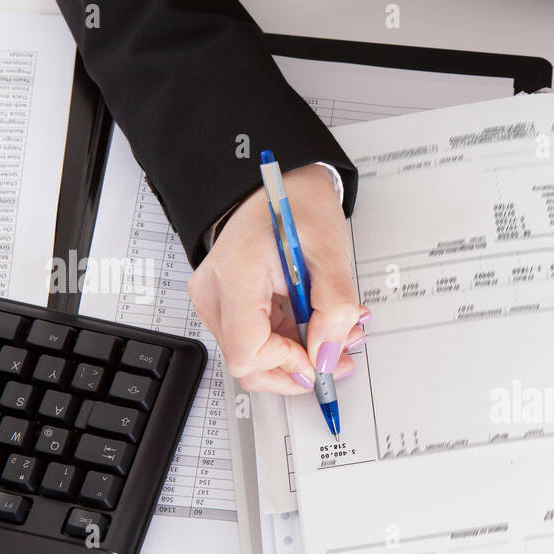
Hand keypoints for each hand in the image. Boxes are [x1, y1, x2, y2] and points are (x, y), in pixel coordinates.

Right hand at [187, 163, 366, 393]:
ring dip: (300, 356)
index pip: (247, 352)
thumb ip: (335, 307)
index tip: (320, 354)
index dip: (288, 365)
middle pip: (247, 364)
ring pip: (255, 359)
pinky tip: (317, 325)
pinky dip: (292, 343)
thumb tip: (327, 354)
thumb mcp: (331, 253)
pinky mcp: (228, 307)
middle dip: (299, 368)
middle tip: (338, 353)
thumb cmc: (299, 208)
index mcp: (235, 275)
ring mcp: (217, 302)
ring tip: (335, 333)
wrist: (282, 185)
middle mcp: (215, 294)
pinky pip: (258, 342)